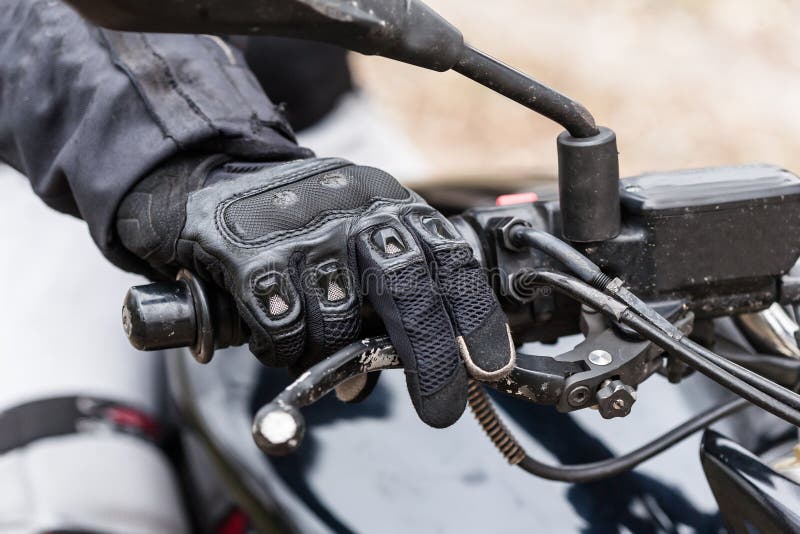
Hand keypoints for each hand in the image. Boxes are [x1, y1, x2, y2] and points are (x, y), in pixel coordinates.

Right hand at [117, 156, 514, 426]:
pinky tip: (273, 333)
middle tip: (441, 409)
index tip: (491, 367)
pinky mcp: (251, 253)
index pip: (449, 261)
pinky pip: (282, 328)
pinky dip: (280, 348)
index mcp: (392, 207)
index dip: (476, 317)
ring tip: (309, 341)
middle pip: (409, 294)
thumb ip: (377, 296)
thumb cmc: (297, 219)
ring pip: (337, 325)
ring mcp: (304, 233)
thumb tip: (370, 379)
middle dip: (430, 360)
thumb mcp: (354, 232)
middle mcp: (355, 214)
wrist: (213, 171)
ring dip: (327, 354)